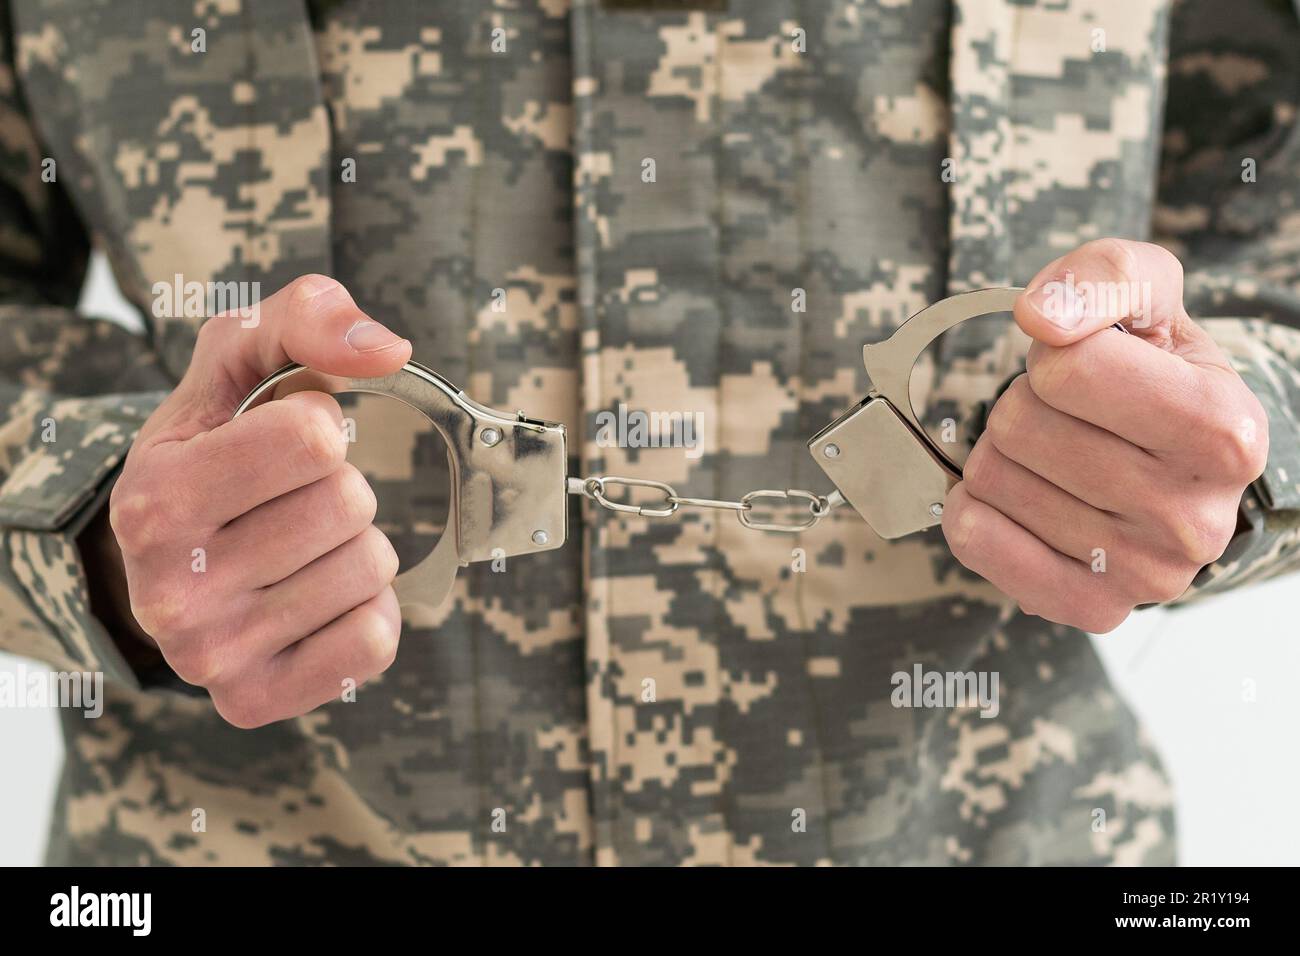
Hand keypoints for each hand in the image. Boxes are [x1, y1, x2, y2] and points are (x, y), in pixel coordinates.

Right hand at [106, 275, 411, 725]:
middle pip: (348, 505)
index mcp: (153, 497)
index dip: (317, 426)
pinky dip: (367, 610)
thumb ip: (306, 319)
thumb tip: (388, 351)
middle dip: (340, 488)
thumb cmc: (215, 448)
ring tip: (298, 548)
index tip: (282, 443)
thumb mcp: (238, 362)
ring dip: (355, 547)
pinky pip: (375, 641)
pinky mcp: (255, 700)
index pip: (313, 438)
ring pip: (371, 569)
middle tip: (289, 501)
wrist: (167, 559)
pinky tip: (316, 598)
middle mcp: (168, 589)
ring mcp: (210, 655)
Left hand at [942, 239, 1267, 632]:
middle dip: (1025, 405)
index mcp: (1223, 430)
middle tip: (1065, 418)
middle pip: (1019, 426)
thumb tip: (1041, 317)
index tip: (1082, 369)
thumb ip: (1101, 277)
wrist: (1178, 463)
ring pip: (991, 479)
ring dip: (1004, 455)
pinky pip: (977, 540)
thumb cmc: (1156, 372)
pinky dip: (975, 509)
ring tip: (1054, 458)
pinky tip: (1018, 500)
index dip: (1054, 355)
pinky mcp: (1093, 609)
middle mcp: (1193, 516)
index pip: (1068, 369)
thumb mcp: (1149, 298)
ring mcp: (1144, 574)